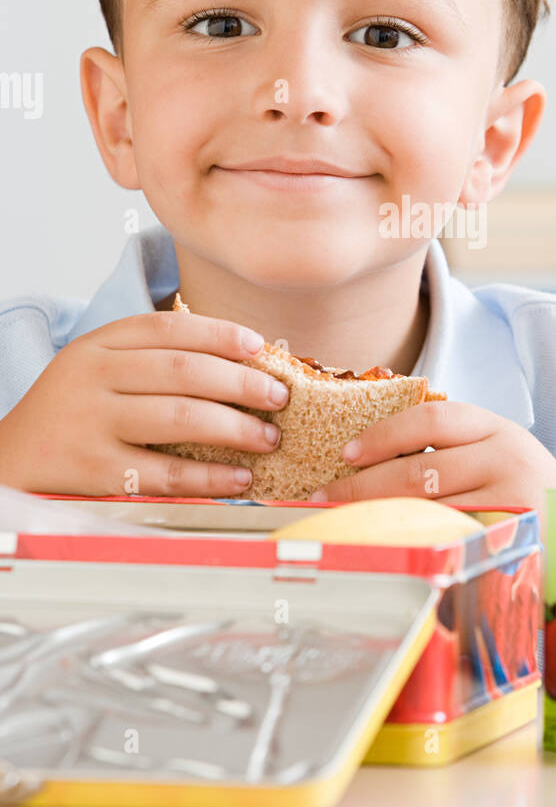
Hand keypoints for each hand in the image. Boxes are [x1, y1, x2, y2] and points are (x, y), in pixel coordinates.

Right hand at [0, 310, 288, 497]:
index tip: (260, 348)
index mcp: (100, 344)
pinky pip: (166, 472)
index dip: (221, 334)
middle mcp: (95, 376)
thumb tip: (242, 363)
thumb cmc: (74, 409)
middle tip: (278, 397)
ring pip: (181, 418)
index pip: (169, 328)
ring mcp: (94, 422)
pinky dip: (210, 476)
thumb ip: (154, 357)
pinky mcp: (97, 470)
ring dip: (236, 428)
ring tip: (268, 437)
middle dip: (242, 384)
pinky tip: (239, 478)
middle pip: (184, 371)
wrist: (13, 458)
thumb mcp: (99, 366)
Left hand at [304, 399, 555, 544]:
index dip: (384, 434)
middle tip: (324, 498)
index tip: (346, 452)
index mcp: (499, 429)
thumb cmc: (531, 497)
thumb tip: (372, 461)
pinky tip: (389, 551)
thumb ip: (454, 453)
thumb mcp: (500, 459)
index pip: (432, 420)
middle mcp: (509, 458)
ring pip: (429, 510)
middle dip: (363, 485)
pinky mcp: (515, 542)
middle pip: (420, 471)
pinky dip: (416, 546)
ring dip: (379, 518)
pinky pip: (452, 543)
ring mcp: (514, 502)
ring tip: (345, 525)